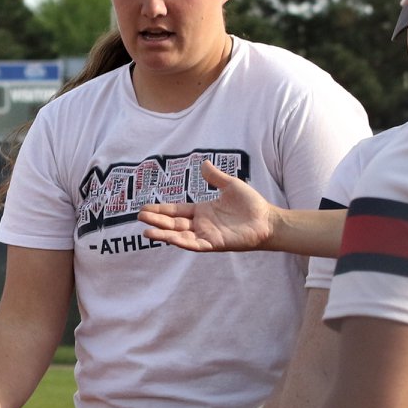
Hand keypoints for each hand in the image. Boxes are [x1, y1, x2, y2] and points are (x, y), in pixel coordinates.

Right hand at [136, 160, 278, 252]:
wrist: (267, 220)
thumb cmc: (251, 204)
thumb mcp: (230, 185)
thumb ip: (215, 177)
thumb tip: (203, 163)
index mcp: (202, 211)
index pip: (176, 211)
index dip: (161, 210)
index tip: (145, 209)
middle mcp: (201, 224)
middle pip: (173, 223)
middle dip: (157, 221)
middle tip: (140, 217)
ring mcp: (206, 235)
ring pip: (179, 235)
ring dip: (163, 234)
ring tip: (146, 232)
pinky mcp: (214, 244)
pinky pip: (194, 244)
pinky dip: (182, 242)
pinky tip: (170, 239)